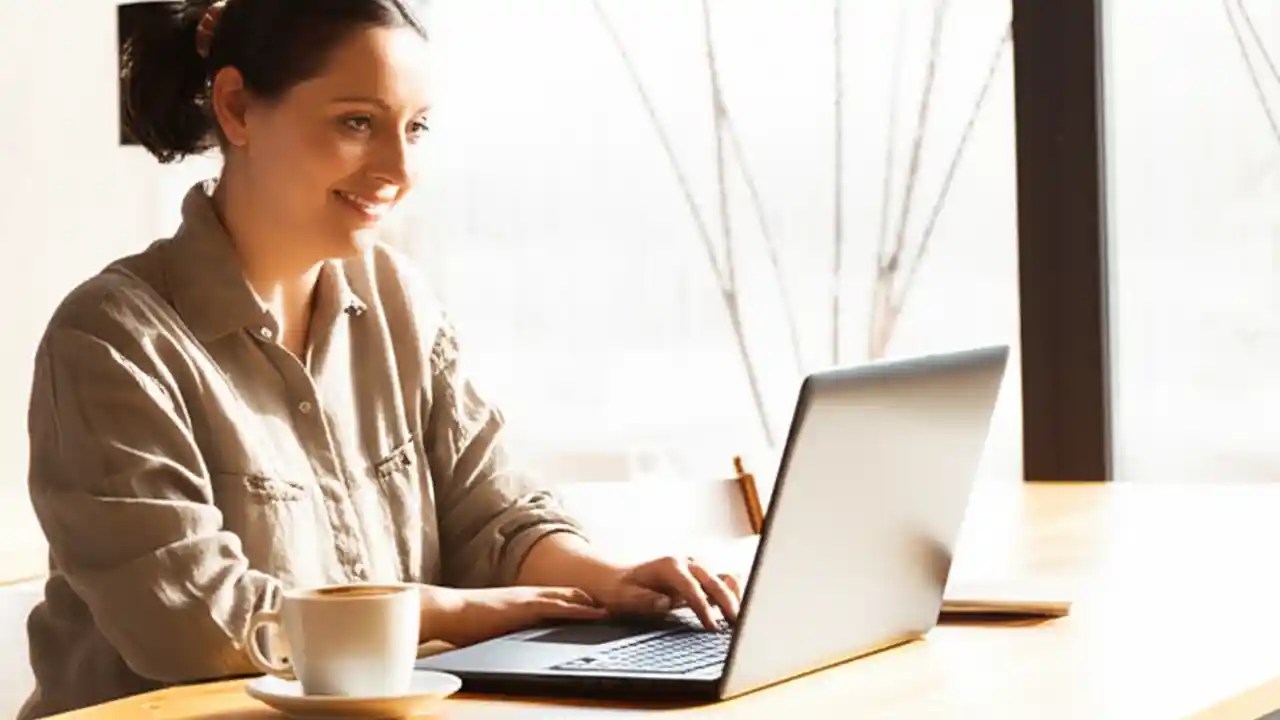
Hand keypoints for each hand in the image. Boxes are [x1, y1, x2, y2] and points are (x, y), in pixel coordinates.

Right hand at [419, 585, 607, 647]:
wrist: (445, 611)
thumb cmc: (463, 622)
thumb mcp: (494, 625)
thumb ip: (510, 626)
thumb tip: (515, 635)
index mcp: (523, 599)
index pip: (561, 597)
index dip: (584, 601)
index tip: (604, 607)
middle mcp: (530, 594)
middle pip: (572, 592)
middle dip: (597, 599)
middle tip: (623, 604)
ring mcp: (528, 599)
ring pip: (571, 596)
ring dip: (596, 602)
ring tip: (621, 607)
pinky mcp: (524, 607)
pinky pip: (559, 606)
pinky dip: (581, 608)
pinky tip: (598, 613)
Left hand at [591, 556, 742, 630]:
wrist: (618, 578)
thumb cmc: (622, 590)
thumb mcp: (624, 597)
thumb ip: (644, 600)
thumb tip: (666, 603)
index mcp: (668, 566)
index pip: (693, 588)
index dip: (704, 608)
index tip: (711, 626)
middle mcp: (686, 562)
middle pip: (714, 582)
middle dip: (727, 603)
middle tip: (736, 625)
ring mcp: (696, 567)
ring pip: (723, 579)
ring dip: (734, 598)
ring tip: (741, 618)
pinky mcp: (701, 575)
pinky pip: (723, 580)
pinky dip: (733, 592)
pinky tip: (736, 608)